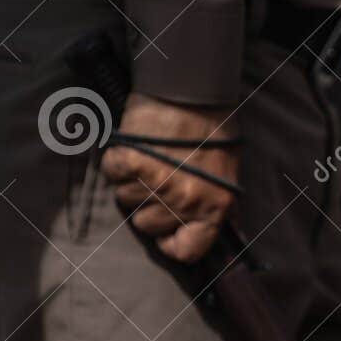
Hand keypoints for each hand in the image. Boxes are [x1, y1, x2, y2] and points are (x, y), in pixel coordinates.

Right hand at [101, 93, 238, 263]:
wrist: (193, 89)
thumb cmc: (213, 130)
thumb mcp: (227, 175)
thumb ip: (220, 207)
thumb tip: (227, 233)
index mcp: (215, 207)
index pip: (188, 250)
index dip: (172, 243)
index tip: (166, 233)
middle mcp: (186, 201)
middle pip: (147, 225)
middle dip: (147, 204)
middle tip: (159, 176)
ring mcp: (157, 183)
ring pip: (125, 200)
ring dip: (132, 180)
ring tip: (150, 156)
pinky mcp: (132, 162)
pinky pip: (112, 174)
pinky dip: (117, 161)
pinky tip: (134, 148)